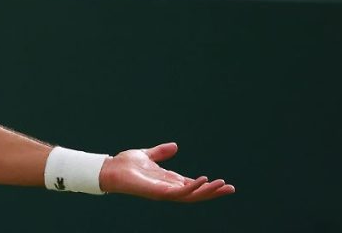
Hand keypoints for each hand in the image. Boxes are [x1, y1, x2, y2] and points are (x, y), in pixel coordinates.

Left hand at [99, 142, 234, 201]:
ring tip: (223, 186)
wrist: (110, 169)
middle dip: (214, 193)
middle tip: (231, 189)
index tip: (224, 184)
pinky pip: (179, 192)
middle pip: (196, 193)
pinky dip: (192, 188)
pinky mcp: (158, 192)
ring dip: (208, 192)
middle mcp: (168, 188)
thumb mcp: (147, 155)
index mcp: (168, 180)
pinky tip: (203, 180)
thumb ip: (161, 152)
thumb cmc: (125, 164)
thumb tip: (175, 146)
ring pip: (191, 195)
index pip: (192, 185)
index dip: (207, 186)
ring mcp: (163, 191)